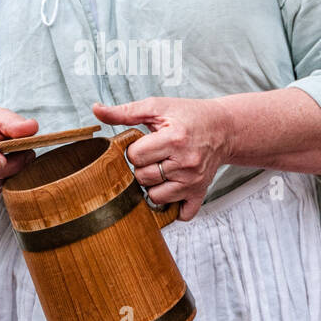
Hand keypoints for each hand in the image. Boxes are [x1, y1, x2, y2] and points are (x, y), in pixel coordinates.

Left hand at [91, 97, 230, 221]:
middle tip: (153, 156)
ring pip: (155, 197)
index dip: (134, 150)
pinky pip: (179, 214)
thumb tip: (96, 110)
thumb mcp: (158, 107)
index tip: (144, 143)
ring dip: (153, 186)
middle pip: (142, 178)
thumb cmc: (189, 115)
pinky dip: (172, 206)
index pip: (135, 156)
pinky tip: (171, 189)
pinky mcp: (200, 194)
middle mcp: (186, 163)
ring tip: (161, 170)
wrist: (224, 128)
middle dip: (142, 167)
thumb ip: (125, 111)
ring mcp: (194, 182)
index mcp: (174, 139)